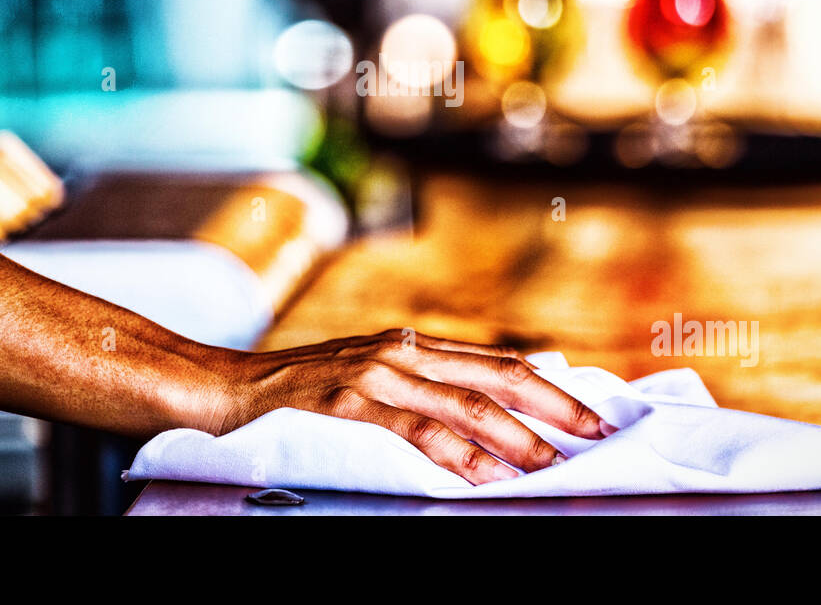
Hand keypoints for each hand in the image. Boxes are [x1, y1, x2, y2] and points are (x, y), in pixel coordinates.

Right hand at [214, 329, 614, 484]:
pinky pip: (415, 429)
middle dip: (553, 402)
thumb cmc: (300, 392)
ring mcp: (376, 372)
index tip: (590, 411)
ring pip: (465, 400)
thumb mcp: (369, 379)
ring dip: (516, 434)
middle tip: (596, 430)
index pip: (497, 361)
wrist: (224, 388)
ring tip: (551, 462)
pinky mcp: (348, 400)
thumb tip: (485, 414)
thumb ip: (421, 390)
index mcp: (413, 345)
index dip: (549, 385)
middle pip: (496, 373)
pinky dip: (458, 453)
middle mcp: (403, 350)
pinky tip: (486, 474)